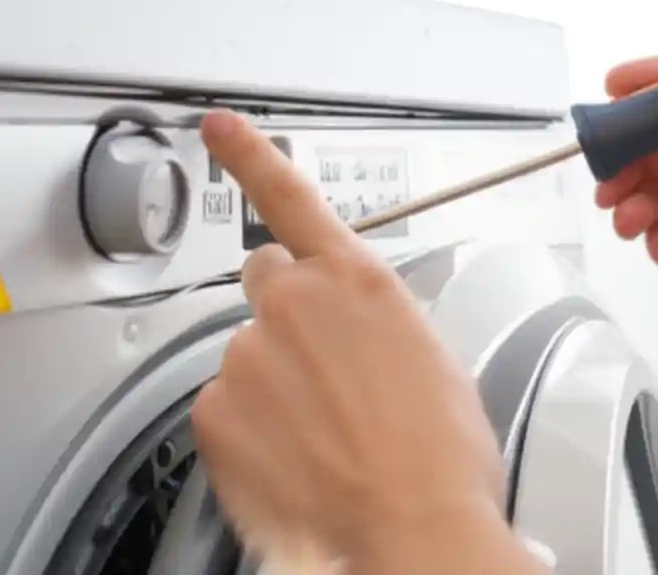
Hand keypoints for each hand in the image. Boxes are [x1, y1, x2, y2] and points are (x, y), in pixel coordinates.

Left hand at [192, 110, 537, 571]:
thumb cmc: (440, 456)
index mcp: (356, 282)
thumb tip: (357, 331)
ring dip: (274, 380)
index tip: (220, 127)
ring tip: (323, 433)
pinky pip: (226, 406)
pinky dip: (250, 428)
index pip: (290, 198)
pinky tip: (295, 456)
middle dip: (286, 310)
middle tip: (320, 366)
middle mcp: (294, 304)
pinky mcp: (217, 409)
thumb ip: (376, 321)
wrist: (411, 529)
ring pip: (248, 353)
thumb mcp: (431, 360)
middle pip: (265, 280)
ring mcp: (249, 356)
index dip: (249, 154)